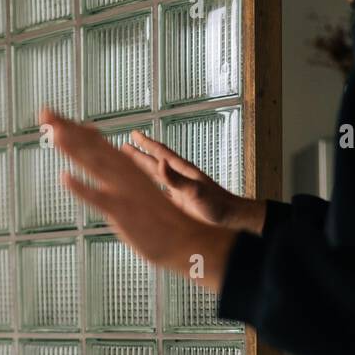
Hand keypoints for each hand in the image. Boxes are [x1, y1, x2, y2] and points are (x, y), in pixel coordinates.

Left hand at [38, 107, 238, 291]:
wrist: (185, 240)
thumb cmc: (159, 218)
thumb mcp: (139, 190)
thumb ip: (122, 176)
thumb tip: (113, 165)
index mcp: (127, 169)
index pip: (96, 142)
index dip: (73, 128)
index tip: (52, 115)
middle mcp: (124, 174)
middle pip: (91, 147)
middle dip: (66, 129)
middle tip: (44, 112)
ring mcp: (123, 192)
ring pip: (94, 165)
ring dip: (73, 148)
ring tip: (53, 132)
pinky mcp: (123, 212)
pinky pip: (99, 199)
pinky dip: (82, 188)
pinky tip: (64, 177)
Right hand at [122, 131, 266, 231]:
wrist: (230, 220)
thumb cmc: (216, 205)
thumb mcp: (194, 190)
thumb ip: (176, 178)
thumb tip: (159, 162)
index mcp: (182, 172)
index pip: (160, 154)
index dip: (146, 144)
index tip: (134, 134)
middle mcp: (179, 179)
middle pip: (154, 163)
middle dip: (139, 155)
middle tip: (124, 146)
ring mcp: (178, 192)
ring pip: (155, 179)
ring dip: (142, 171)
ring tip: (129, 165)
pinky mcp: (179, 205)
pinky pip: (159, 196)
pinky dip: (149, 192)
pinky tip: (143, 192)